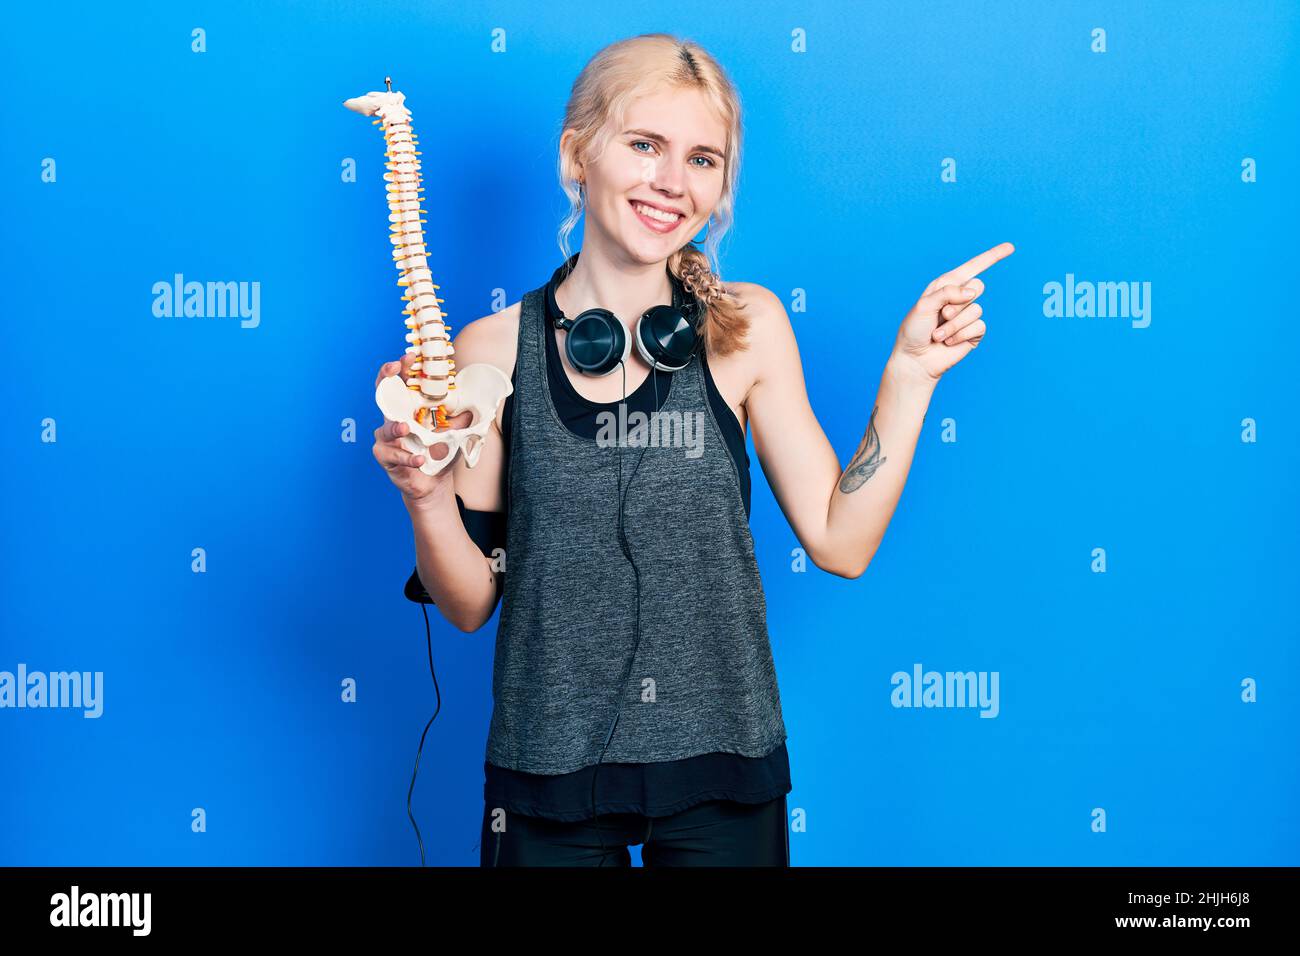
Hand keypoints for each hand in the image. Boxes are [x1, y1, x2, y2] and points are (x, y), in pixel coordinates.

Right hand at [371, 353, 470, 506]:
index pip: (400, 382)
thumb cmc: (439, 453)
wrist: (433, 483)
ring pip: (387, 428)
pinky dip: (408, 457)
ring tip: (406, 427)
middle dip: (387, 379)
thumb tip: (475, 405)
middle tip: (394, 369)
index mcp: (407, 408)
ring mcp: (386, 438)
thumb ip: (460, 419)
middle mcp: (393, 419)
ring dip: (396, 427)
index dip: (401, 367)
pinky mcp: (385, 456)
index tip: (410, 356)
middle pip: (384, 394)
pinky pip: (394, 454)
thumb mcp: (453, 433)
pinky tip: (420, 459)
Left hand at [892, 241, 1014, 380]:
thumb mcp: (925, 305)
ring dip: (953, 325)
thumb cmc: (914, 331)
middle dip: (957, 302)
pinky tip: (948, 342)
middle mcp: (958, 298)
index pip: (972, 268)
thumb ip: (947, 292)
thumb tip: (972, 291)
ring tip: (938, 334)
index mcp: (946, 286)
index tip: (1010, 247)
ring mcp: (967, 316)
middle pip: (978, 287)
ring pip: (976, 310)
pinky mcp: (973, 333)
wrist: (914, 359)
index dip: (992, 257)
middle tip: (941, 316)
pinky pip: (979, 326)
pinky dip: (960, 335)